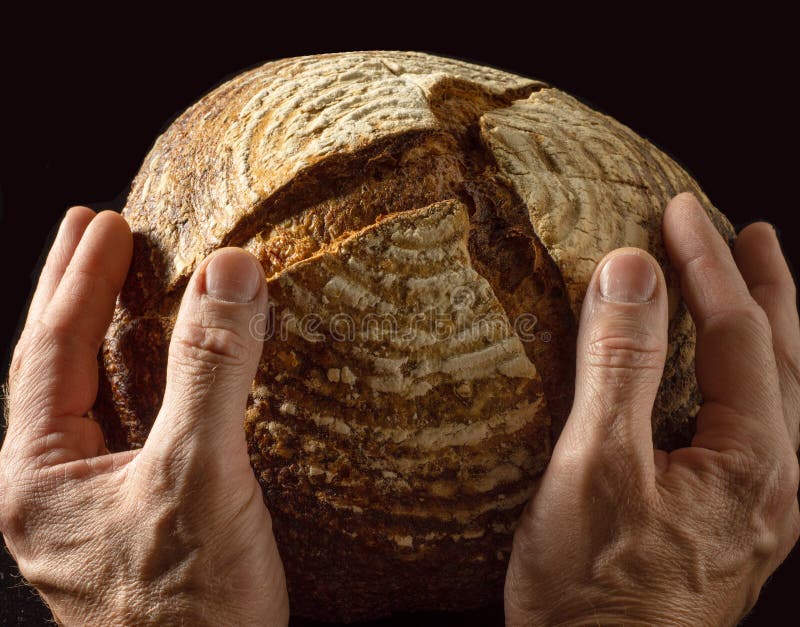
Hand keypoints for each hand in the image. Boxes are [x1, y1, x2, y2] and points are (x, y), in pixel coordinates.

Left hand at [0, 208, 288, 624]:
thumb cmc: (192, 612)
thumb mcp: (198, 480)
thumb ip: (211, 373)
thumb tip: (230, 273)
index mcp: (40, 477)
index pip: (48, 353)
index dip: (78, 280)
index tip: (107, 220)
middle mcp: (52, 493)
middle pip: (53, 372)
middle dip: (73, 295)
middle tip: (94, 230)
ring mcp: (89, 512)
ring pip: (90, 403)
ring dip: (105, 337)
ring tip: (118, 286)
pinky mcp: (132, 525)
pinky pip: (127, 433)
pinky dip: (141, 385)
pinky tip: (162, 376)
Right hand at [504, 193, 799, 625]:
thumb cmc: (592, 592)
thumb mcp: (596, 467)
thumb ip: (620, 366)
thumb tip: (633, 270)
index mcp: (753, 462)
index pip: (741, 335)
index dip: (708, 265)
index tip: (679, 209)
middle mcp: (775, 484)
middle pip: (786, 361)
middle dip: (766, 288)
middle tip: (751, 232)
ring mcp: (758, 510)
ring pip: (780, 396)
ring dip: (767, 332)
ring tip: (755, 292)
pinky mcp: (729, 528)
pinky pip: (758, 428)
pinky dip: (748, 380)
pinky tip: (727, 386)